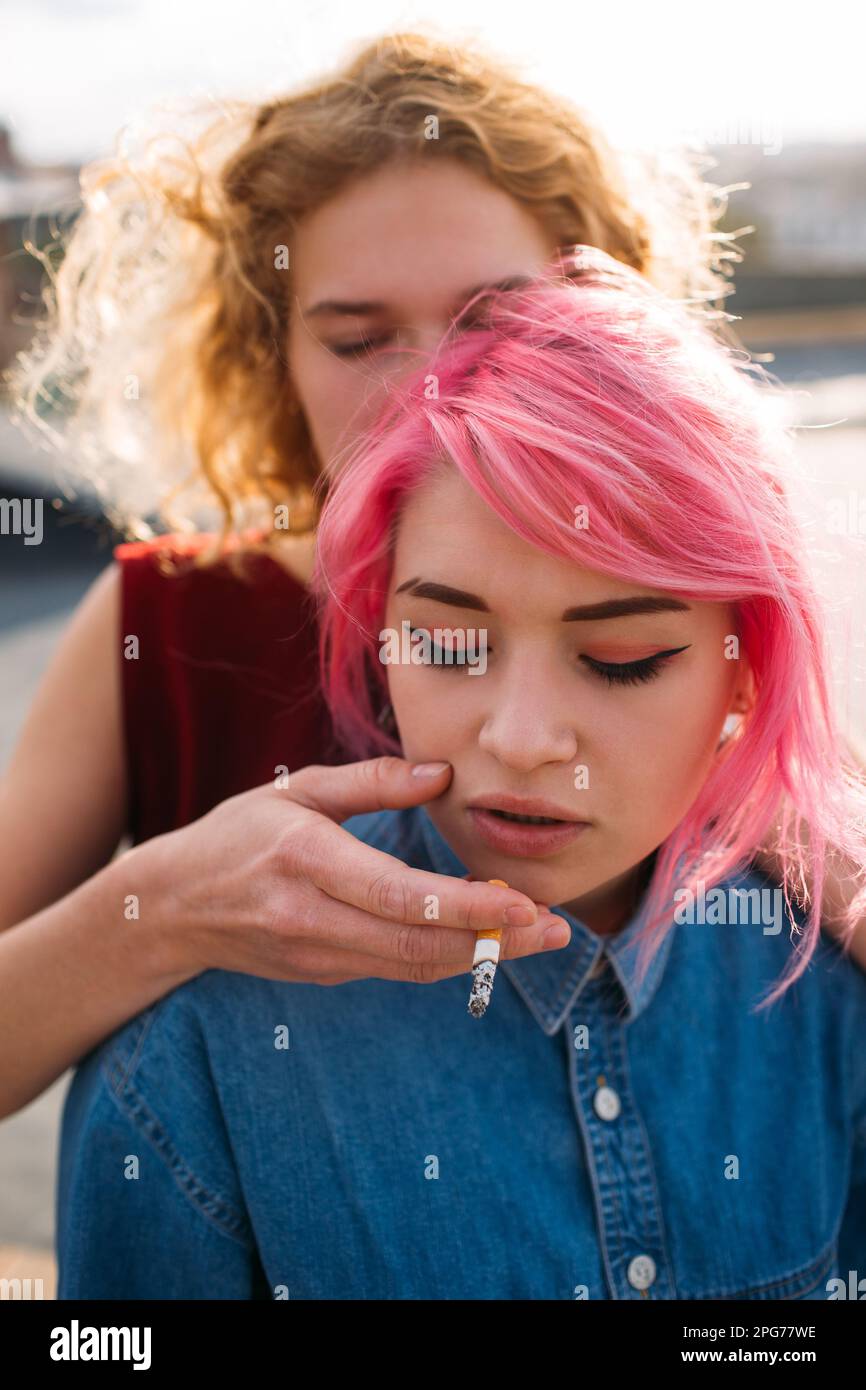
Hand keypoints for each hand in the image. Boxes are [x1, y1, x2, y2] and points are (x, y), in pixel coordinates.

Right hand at [128, 757, 570, 985]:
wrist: (170, 907)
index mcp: (306, 861)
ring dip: (481, 956)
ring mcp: (315, 955)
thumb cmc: (236, 836)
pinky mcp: (322, 974)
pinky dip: (446, 958)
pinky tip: (486, 940)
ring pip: (413, 967)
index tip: (526, 904)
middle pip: (419, 945)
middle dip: (495, 941)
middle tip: (558, 929)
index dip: (468, 908)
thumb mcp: (296, 791)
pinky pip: (395, 969)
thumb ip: (373, 783)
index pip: (400, 898)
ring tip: (538, 937)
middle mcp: (311, 918)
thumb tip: (444, 773)